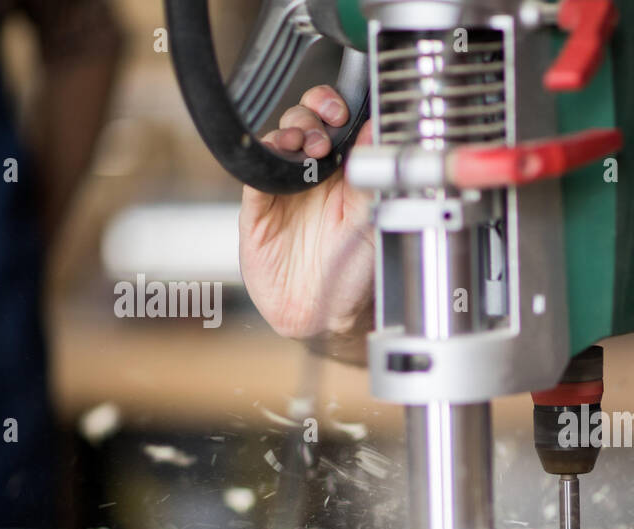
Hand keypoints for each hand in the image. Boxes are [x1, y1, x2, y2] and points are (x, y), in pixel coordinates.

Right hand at [239, 85, 375, 338]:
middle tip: (325, 130)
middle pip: (305, 120)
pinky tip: (279, 154)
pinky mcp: (258, 207)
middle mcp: (315, 177)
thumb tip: (379, 132)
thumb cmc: (354, 276)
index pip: (337, 124)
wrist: (324, 315)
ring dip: (291, 129)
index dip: (335, 107)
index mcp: (345, 175)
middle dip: (313, 113)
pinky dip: (265, 155)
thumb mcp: (372, 221)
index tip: (341, 111)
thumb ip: (371, 177)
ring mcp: (285, 189)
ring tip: (304, 143)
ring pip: (279, 138)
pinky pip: (254, 171)